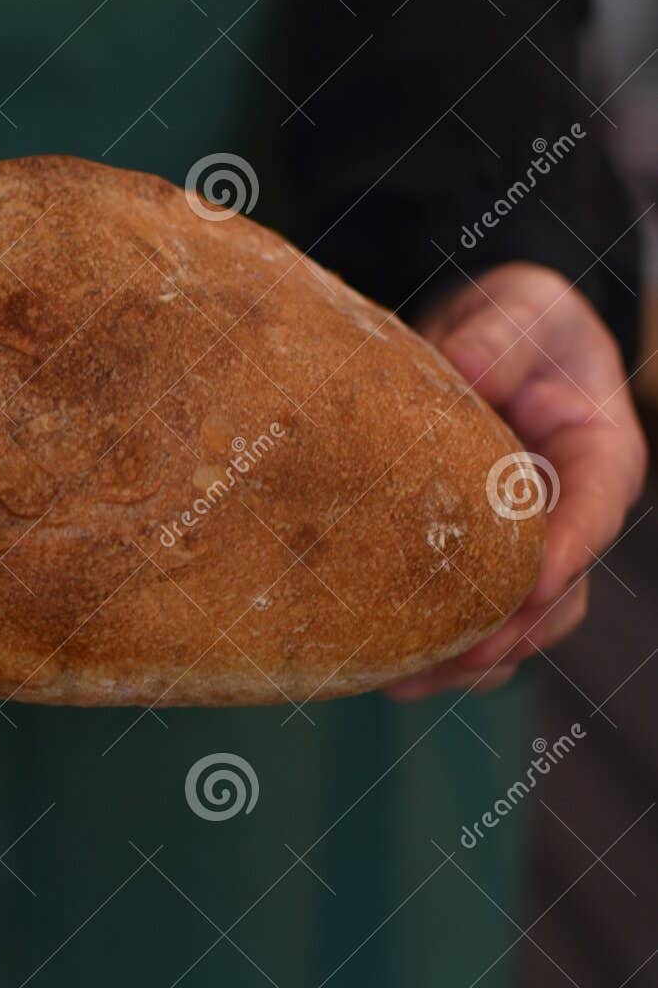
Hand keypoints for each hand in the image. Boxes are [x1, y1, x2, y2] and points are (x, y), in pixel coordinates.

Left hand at [388, 262, 646, 700]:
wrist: (487, 340)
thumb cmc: (522, 321)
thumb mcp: (525, 306)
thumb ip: (503, 338)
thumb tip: (467, 371)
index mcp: (600, 459)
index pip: (592, 515)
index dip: (567, 556)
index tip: (532, 585)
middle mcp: (570, 515)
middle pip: (558, 594)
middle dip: (512, 632)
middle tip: (461, 657)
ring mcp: (527, 547)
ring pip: (515, 624)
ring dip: (468, 661)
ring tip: (407, 681)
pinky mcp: (481, 561)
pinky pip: (470, 618)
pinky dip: (437, 649)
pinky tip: (387, 672)